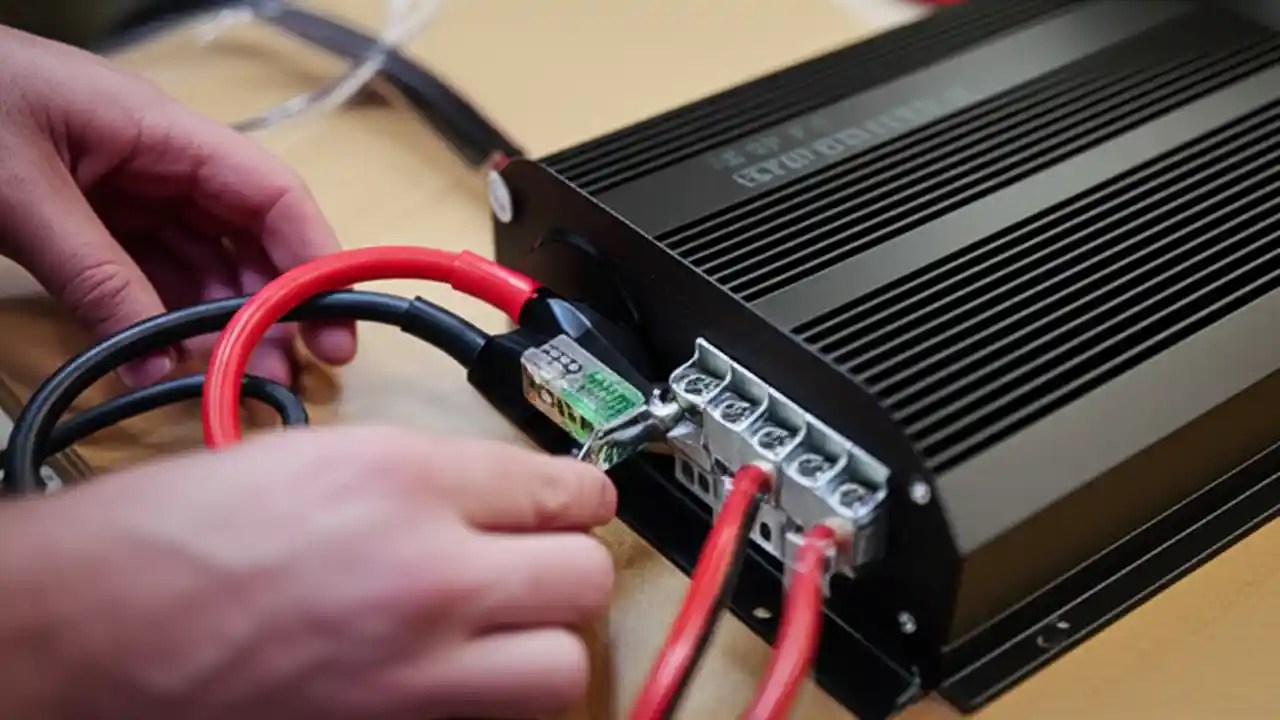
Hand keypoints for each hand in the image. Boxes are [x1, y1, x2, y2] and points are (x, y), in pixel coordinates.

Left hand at [0, 25, 354, 386]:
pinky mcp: (93, 215)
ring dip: (225, 318)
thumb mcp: (19, 192)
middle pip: (248, 233)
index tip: (333, 318)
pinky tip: (163, 361)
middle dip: (279, 299)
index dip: (314, 255)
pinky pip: (149, 271)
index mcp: (159, 131)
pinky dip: (162, 316)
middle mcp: (159, 160)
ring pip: (204, 259)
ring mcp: (127, 188)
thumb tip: (158, 352)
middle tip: (297, 365)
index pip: (269, 193)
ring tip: (240, 375)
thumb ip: (94, 272)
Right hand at [0, 427, 615, 719]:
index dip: (583, 491)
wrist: (93, 625)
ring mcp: (413, 668)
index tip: (582, 499)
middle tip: (545, 558)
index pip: (563, 486)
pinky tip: (458, 671)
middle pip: (583, 575)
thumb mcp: (317, 456)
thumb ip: (427, 476)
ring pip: (562, 666)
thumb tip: (504, 493)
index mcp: (404, 480)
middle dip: (571, 562)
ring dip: (548, 642)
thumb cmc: (174, 534)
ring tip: (512, 625)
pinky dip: (491, 698)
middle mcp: (425, 573)